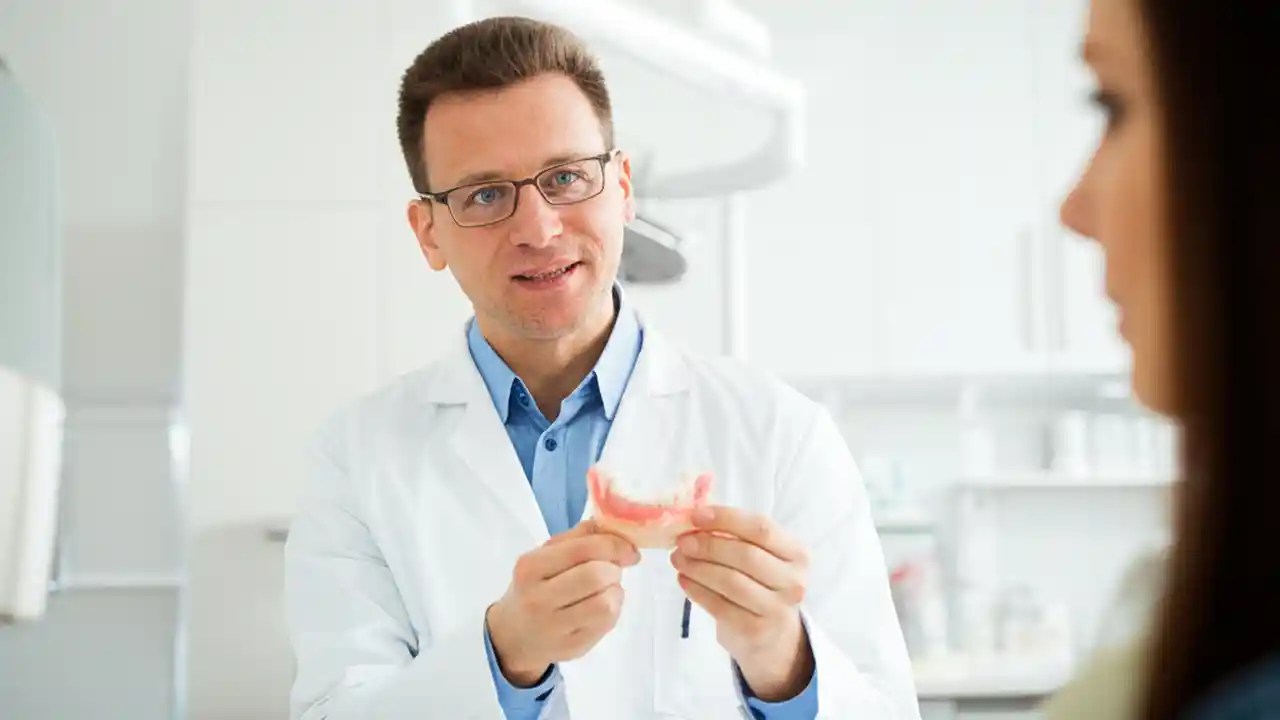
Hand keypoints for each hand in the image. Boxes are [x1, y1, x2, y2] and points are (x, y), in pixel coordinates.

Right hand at [487, 520, 639, 685]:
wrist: (513, 635)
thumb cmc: (534, 587)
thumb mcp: (544, 556)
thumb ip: (577, 537)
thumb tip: (611, 525)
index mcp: (531, 567)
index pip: (583, 549)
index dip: (615, 545)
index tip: (629, 549)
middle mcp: (538, 598)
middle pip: (597, 576)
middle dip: (615, 569)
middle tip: (613, 570)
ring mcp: (554, 627)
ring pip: (607, 603)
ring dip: (616, 591)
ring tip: (606, 589)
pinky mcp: (572, 647)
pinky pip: (608, 623)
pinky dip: (614, 609)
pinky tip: (601, 606)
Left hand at [670, 506, 813, 700]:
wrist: (774, 636)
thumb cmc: (761, 584)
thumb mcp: (761, 556)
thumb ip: (736, 535)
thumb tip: (693, 517)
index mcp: (797, 554)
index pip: (761, 528)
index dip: (727, 519)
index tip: (696, 516)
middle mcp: (794, 581)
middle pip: (746, 555)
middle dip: (708, 545)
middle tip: (681, 540)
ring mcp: (777, 609)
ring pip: (730, 581)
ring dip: (698, 567)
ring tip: (678, 558)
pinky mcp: (756, 631)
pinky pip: (719, 606)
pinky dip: (696, 590)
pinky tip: (683, 579)